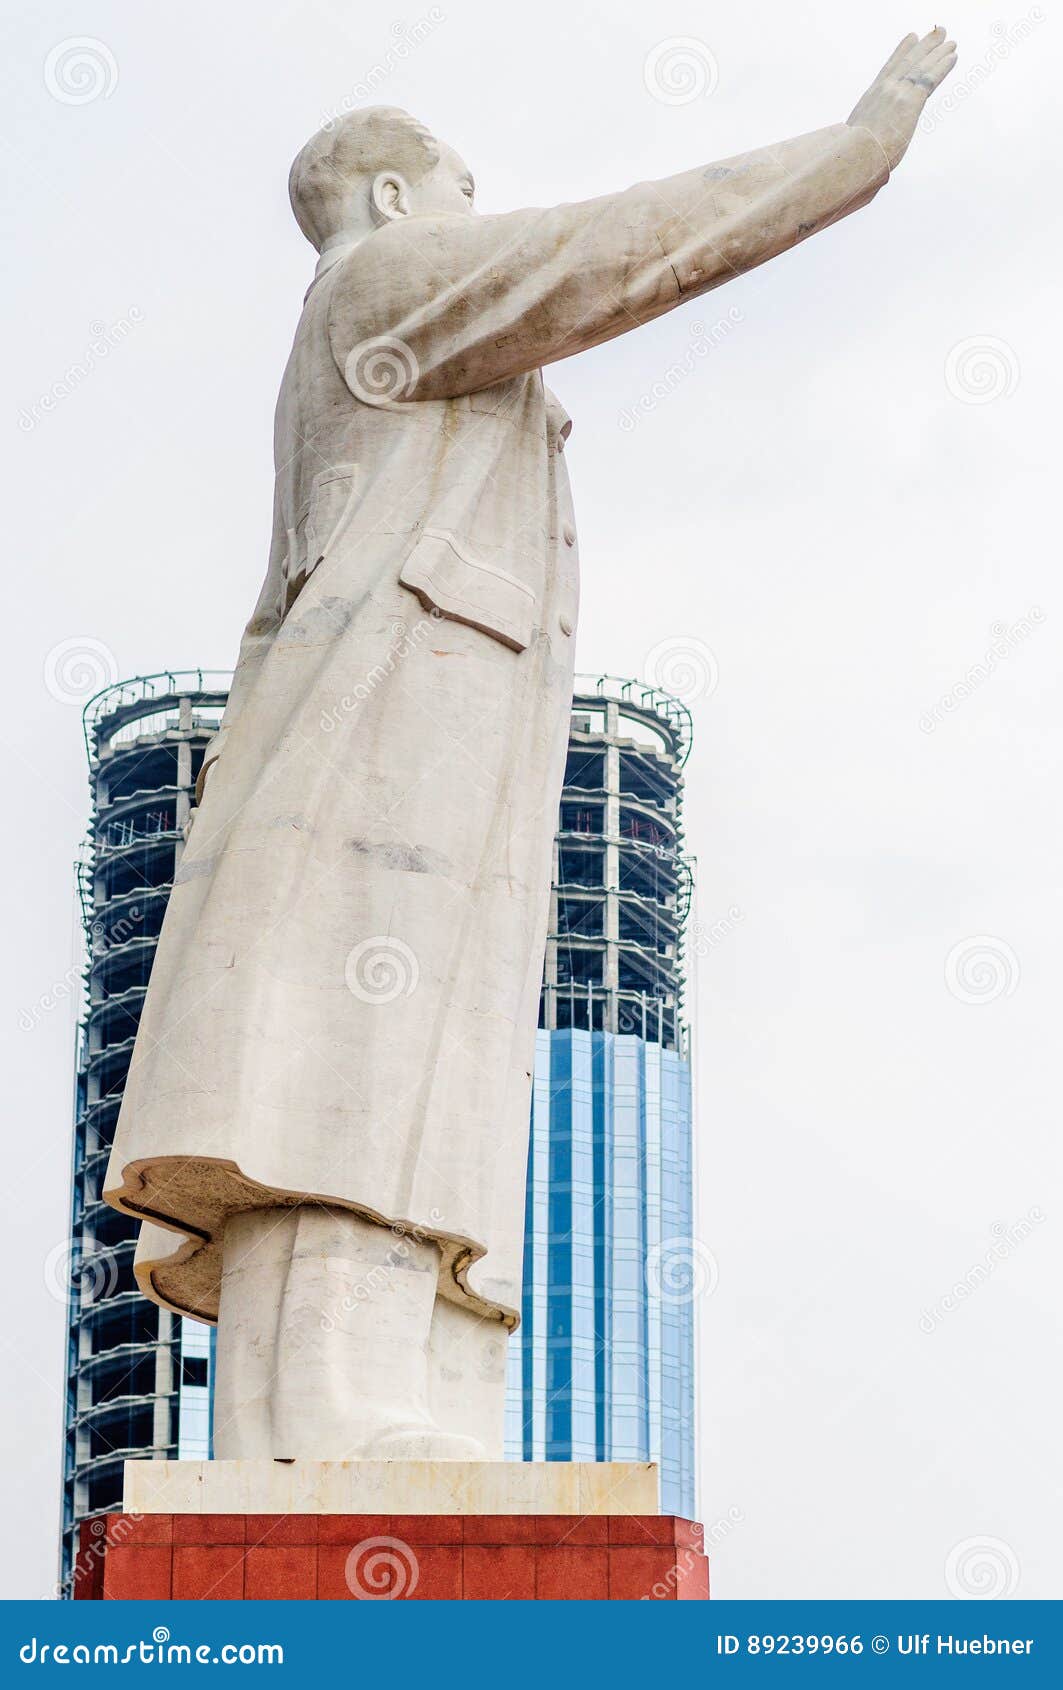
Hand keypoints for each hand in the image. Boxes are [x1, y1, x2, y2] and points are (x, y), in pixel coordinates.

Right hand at [847, 27, 956, 168]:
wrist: (853, 154)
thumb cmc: (851, 154)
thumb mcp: (853, 135)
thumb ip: (864, 131)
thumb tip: (864, 144)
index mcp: (871, 97)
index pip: (890, 68)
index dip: (902, 51)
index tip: (912, 38)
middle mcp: (885, 90)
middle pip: (909, 62)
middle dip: (925, 45)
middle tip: (939, 32)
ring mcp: (898, 93)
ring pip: (922, 67)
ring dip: (938, 52)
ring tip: (950, 43)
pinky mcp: (910, 102)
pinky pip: (930, 79)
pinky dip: (942, 67)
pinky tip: (952, 57)